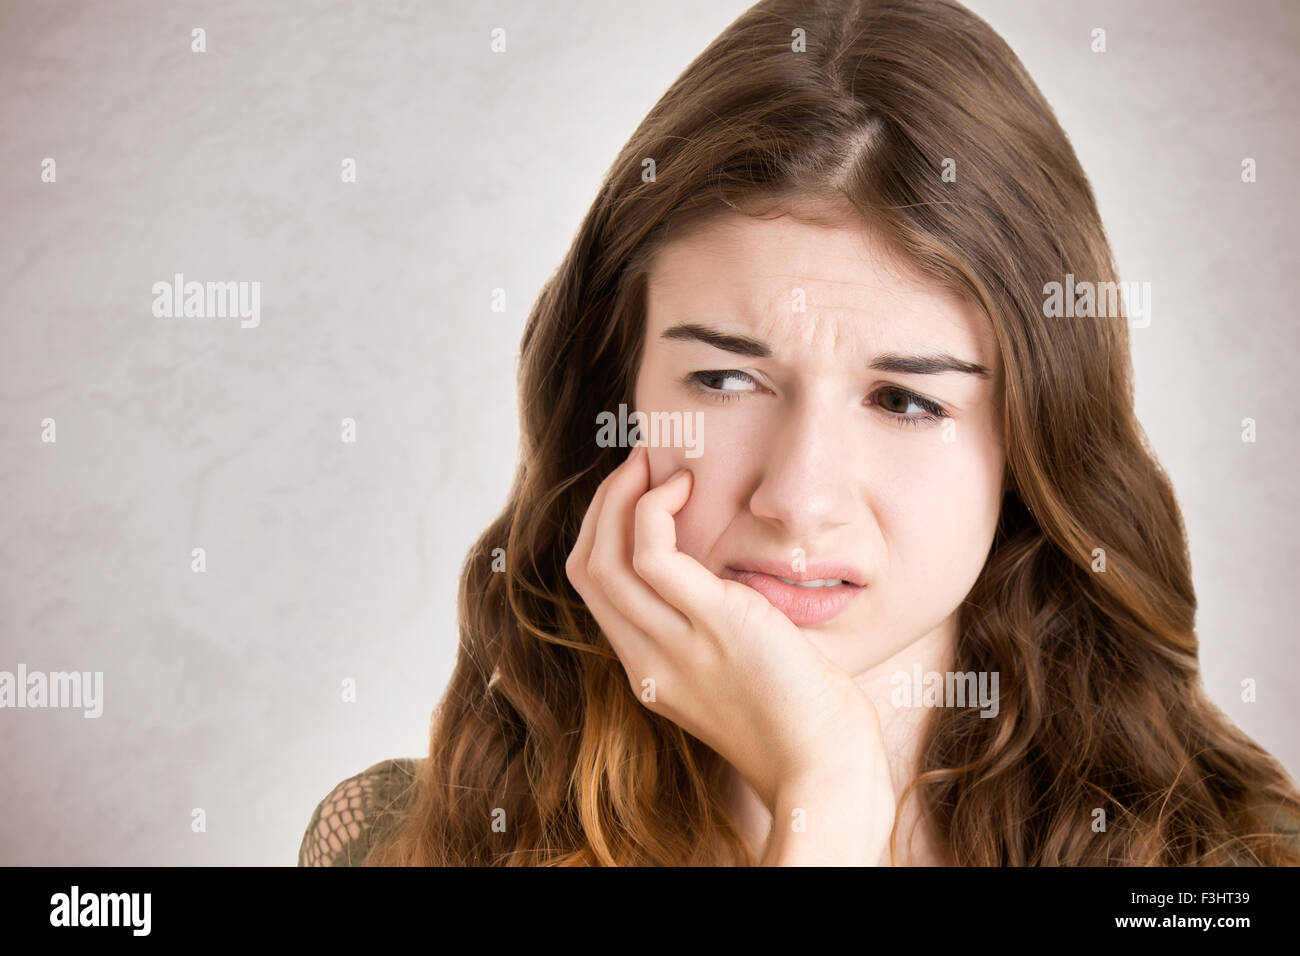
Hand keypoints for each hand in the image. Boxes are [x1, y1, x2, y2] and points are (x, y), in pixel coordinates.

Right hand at [565, 441, 893, 826]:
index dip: (604, 533)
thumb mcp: (741, 676)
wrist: (828, 769)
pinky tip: (685, 487)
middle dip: (603, 505)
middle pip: (586, 569)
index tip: (637, 494)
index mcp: (651, 673)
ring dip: (621, 495)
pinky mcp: (712, 624)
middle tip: (638, 464)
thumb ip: (717, 637)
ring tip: (655, 463)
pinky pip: (651, 554)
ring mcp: (673, 646)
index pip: (597, 592)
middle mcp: (648, 661)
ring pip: (604, 558)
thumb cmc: (804, 725)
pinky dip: (653, 508)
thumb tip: (730, 584)